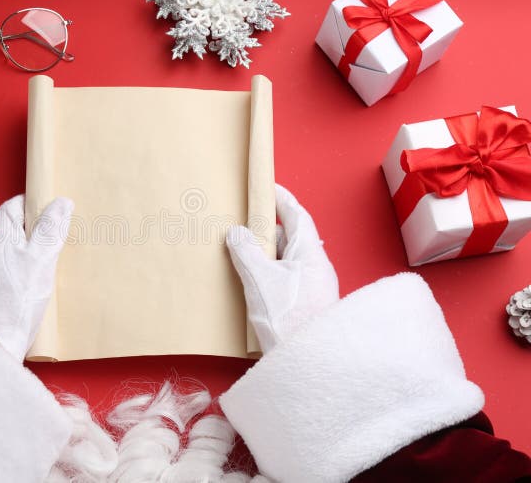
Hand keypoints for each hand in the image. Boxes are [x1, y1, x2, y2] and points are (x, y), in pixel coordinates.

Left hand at [0, 195, 72, 360]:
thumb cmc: (13, 302)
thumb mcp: (40, 261)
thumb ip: (50, 230)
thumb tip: (61, 202)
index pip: (15, 206)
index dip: (37, 205)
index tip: (59, 213)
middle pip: (13, 229)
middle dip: (37, 231)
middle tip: (62, 240)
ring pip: (10, 252)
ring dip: (30, 254)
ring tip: (52, 265)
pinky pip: (6, 272)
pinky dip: (22, 273)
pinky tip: (35, 287)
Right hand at [226, 185, 337, 352]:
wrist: (307, 364)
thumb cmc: (288, 319)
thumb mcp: (260, 280)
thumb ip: (246, 252)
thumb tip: (237, 232)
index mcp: (310, 254)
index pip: (297, 215)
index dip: (282, 199)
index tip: (268, 188)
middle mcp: (316, 268)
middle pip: (291, 238)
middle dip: (267, 228)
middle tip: (244, 220)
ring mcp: (312, 287)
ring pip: (286, 260)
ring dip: (266, 253)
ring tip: (241, 249)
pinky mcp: (305, 305)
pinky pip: (285, 278)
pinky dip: (268, 272)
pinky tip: (251, 279)